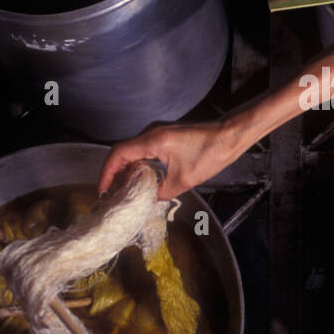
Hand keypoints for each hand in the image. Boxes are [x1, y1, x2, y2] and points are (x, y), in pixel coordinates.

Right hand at [100, 120, 240, 199]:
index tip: (103, 190)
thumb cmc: (210, 154)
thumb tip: (149, 200)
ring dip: (128, 171)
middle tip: (114, 196)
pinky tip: (144, 182)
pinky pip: (146, 151)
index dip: (107, 173)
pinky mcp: (166, 137)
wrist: (230, 135)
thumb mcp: (184, 180)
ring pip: (134, 153)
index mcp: (152, 140)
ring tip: (126, 192)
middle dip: (116, 175)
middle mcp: (151, 133)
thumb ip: (162, 191)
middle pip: (123, 153)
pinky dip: (140, 166)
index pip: (118, 154)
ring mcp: (159, 134)